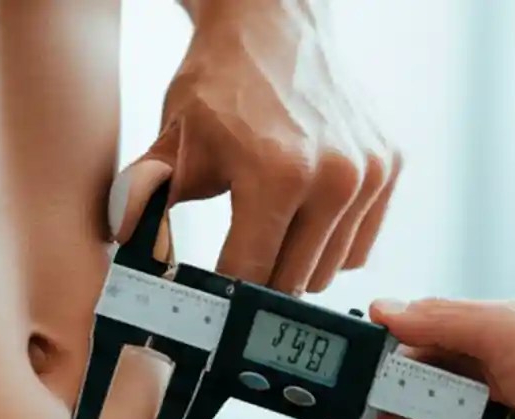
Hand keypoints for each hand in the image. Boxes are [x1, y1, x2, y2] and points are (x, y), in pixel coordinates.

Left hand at [113, 0, 400, 294]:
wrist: (273, 24)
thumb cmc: (222, 82)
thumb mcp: (173, 141)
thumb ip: (146, 199)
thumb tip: (124, 243)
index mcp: (277, 173)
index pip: (250, 272)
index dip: (223, 291)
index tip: (208, 295)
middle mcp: (334, 177)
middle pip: (293, 280)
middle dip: (260, 277)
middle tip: (235, 253)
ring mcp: (369, 173)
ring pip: (330, 271)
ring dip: (297, 262)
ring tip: (269, 227)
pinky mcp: (389, 168)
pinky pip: (360, 245)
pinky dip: (331, 244)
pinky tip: (304, 216)